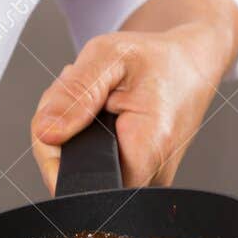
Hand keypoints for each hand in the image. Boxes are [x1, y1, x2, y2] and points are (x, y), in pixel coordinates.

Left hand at [30, 0, 237, 192]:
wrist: (192, 65)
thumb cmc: (158, 59)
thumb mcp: (108, 56)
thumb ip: (73, 94)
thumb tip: (45, 131)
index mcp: (149, 147)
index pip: (74, 179)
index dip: (54, 149)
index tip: (66, 111)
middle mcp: (152, 174)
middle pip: (71, 176)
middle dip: (60, 135)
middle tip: (82, 97)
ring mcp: (146, 180)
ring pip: (78, 172)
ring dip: (71, 134)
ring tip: (93, 100)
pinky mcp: (139, 178)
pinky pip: (93, 168)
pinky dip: (83, 139)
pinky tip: (97, 114)